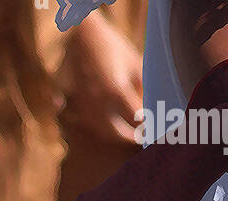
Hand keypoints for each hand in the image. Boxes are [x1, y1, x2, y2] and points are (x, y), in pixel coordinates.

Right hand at [60, 13, 143, 144]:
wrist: (79, 35)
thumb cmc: (110, 45)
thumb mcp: (133, 62)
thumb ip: (142, 87)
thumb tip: (149, 106)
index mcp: (116, 90)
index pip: (136, 118)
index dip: (146, 124)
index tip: (152, 126)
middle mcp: (99, 102)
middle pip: (117, 133)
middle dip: (130, 137)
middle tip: (140, 137)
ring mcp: (84, 105)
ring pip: (101, 131)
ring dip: (115, 135)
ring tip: (125, 132)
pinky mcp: (75, 103)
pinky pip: (88, 123)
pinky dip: (100, 127)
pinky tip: (107, 123)